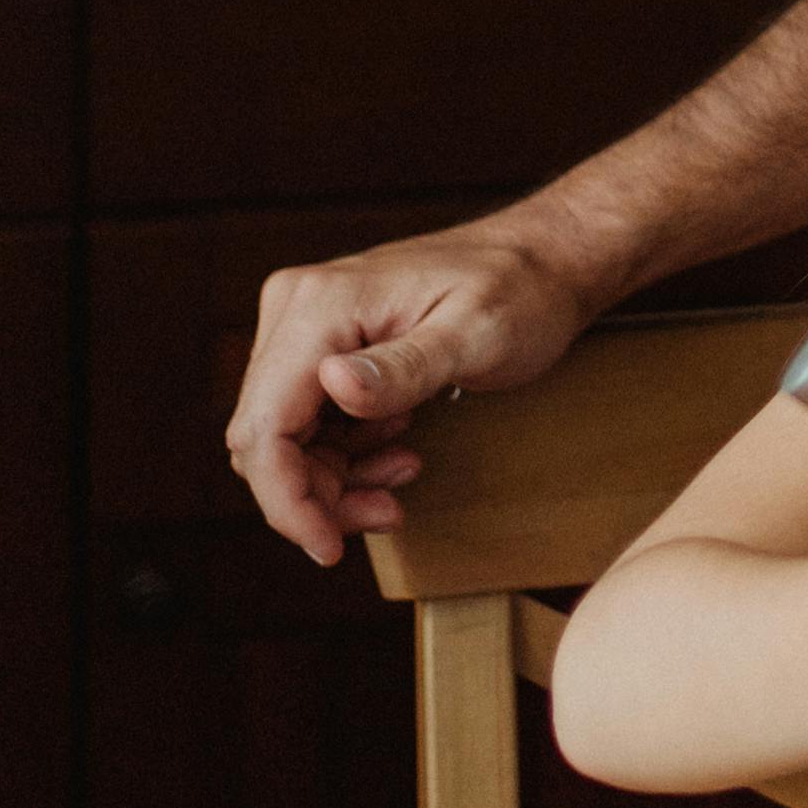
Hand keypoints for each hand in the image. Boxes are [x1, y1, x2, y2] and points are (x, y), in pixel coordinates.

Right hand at [226, 204, 609, 564]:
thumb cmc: (521, 292)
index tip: (329, 547)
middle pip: (266, 439)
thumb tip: (334, 385)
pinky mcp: (322, 346)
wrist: (542, 259)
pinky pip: (308, 423)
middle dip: (316, 496)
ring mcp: (305, 327)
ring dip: (333, 480)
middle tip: (387, 513)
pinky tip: (398, 452)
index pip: (265, 426)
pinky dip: (345, 455)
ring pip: (283, 439)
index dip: (286, 500)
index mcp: (320, 306)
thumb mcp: (479, 335)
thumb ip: (407, 365)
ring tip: (402, 480)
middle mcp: (296, 310)